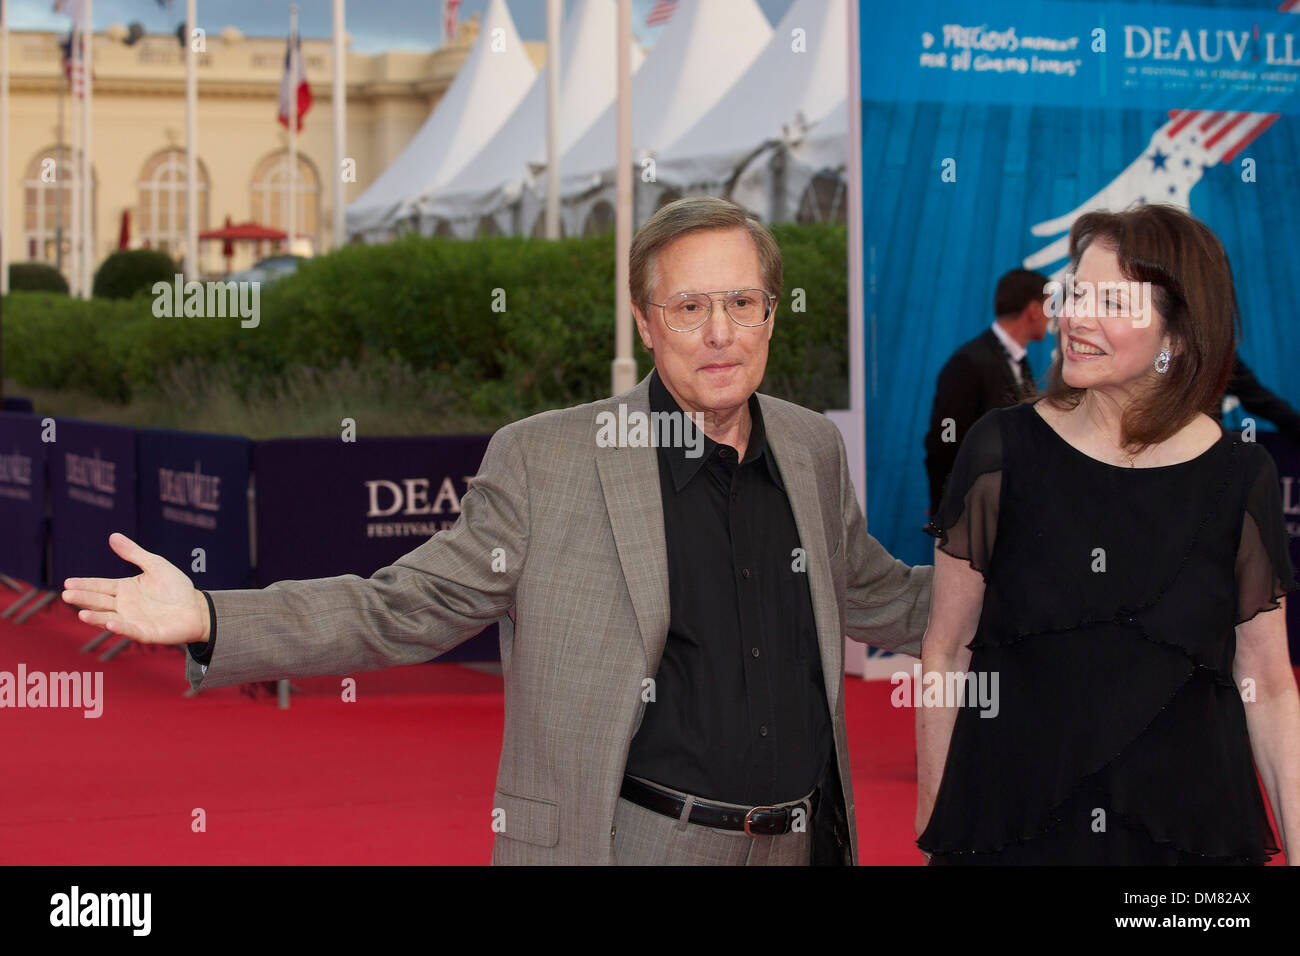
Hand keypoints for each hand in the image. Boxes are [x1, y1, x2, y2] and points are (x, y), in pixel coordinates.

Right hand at [62, 532, 208, 645]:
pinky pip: (129, 630)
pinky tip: (110, 622)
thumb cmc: (176, 587)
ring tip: (81, 614)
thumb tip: (113, 536)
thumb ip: (134, 553)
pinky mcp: (144, 633)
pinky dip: (119, 626)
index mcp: (124, 589)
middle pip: (99, 601)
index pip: (100, 585)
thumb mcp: (155, 565)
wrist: (197, 607)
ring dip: (95, 617)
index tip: (67, 582)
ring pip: (108, 618)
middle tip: (66, 594)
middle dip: (83, 598)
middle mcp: (124, 605)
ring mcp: (132, 620)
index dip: (84, 584)